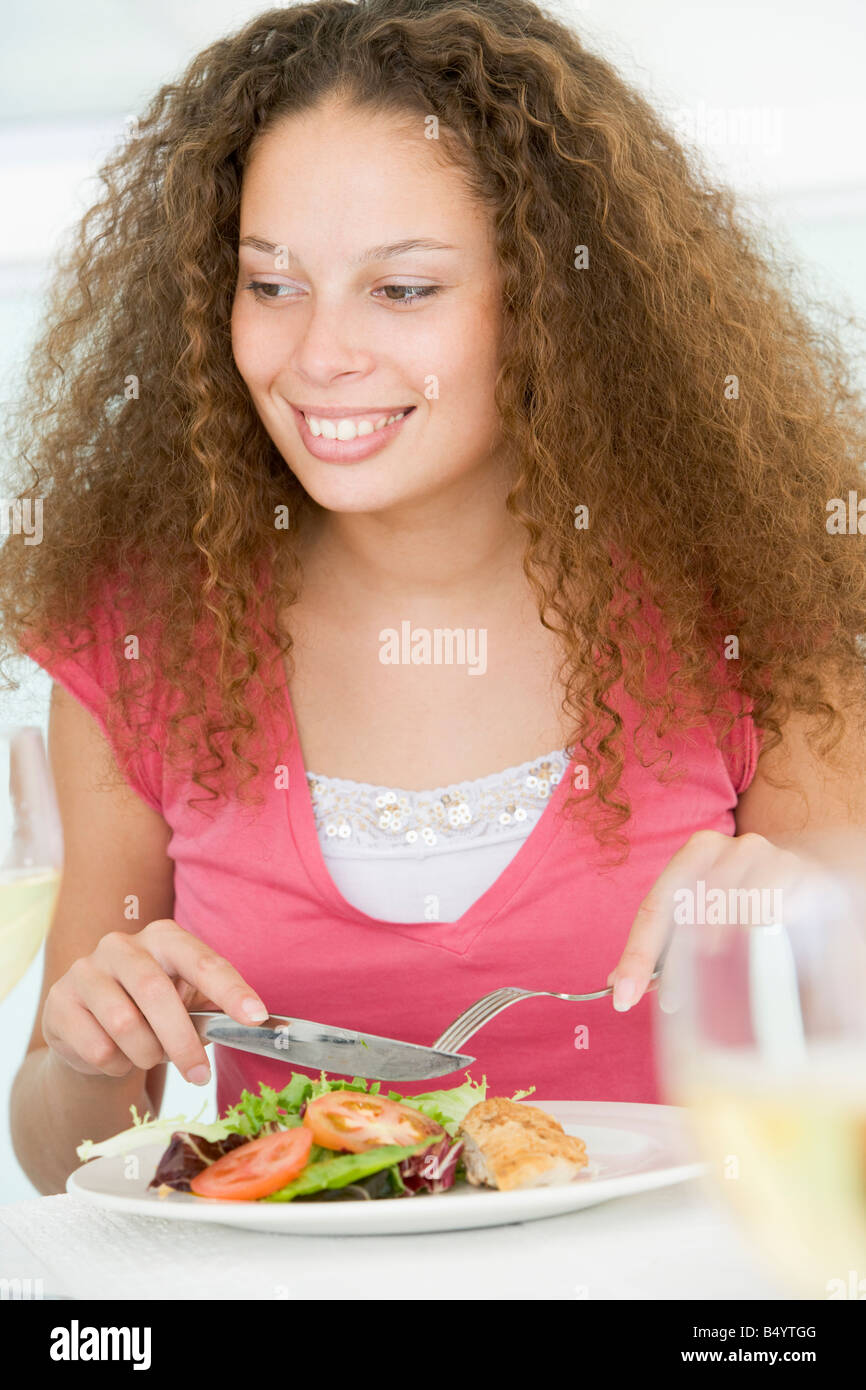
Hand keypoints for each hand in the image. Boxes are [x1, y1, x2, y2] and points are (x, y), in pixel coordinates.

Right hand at [42, 918, 267, 1084]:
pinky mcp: (59, 1002)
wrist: (90, 1031)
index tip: (256, 1017)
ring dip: (145, 1054)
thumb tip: (256, 1024)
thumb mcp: (185, 1003)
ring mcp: (85, 971)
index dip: (231, 990)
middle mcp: (121, 945)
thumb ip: (214, 1009)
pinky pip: (96, 1048)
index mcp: (163, 938)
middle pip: (156, 992)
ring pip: (124, 1024)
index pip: (202, 961)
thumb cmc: (150, 1012)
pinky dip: (116, 1065)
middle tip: (199, 1076)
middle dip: (182, 1041)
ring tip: (149, 1056)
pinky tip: (116, 1056)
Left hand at [606, 829, 824, 1011]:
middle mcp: (731, 846)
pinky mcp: (802, 872)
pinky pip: (774, 903)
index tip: (623, 993)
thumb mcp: (702, 922)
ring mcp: (769, 856)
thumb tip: (619, 986)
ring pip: (730, 901)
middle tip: (671, 998)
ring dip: (718, 938)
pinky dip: (759, 924)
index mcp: (697, 852)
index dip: (637, 954)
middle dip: (676, 957)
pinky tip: (756, 944)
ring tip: (714, 968)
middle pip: (690, 904)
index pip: (656, 907)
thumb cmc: (746, 905)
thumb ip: (663, 949)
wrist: (808, 887)